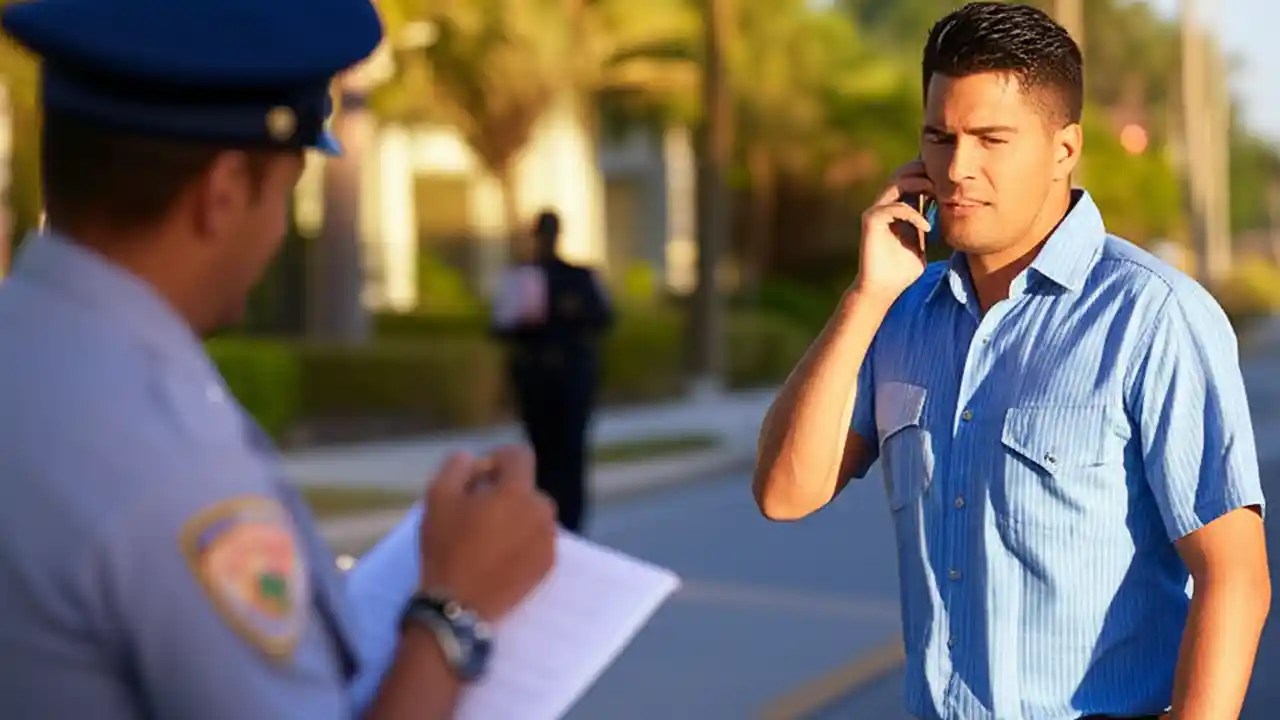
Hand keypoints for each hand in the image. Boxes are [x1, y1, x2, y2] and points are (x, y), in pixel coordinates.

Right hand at [419, 445, 556, 619]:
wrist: (459, 605)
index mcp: (517, 491)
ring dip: (514, 516)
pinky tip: (499, 556)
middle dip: (504, 492)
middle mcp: (542, 511)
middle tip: (477, 513)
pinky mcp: (549, 564)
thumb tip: (473, 459)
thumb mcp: (437, 497)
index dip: (497, 459)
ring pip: (533, 514)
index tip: (479, 477)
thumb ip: (457, 466)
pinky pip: (538, 539)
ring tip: (488, 538)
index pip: (519, 456)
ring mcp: (549, 539)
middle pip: (525, 487)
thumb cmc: (447, 547)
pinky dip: (523, 540)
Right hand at [852, 160, 935, 301]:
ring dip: (918, 184)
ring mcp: (876, 212)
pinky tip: (927, 226)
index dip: (929, 176)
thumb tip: (946, 216)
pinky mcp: (871, 220)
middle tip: (944, 178)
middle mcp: (885, 207)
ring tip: (937, 193)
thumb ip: (926, 228)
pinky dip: (913, 214)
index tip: (950, 182)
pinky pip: (895, 207)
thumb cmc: (902, 272)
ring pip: (896, 183)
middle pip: (902, 174)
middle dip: (923, 171)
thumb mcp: (921, 245)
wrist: (883, 289)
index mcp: (897, 210)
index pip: (912, 182)